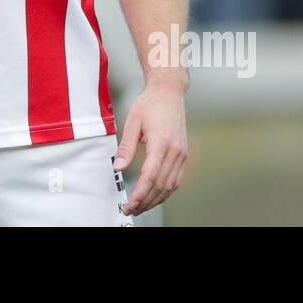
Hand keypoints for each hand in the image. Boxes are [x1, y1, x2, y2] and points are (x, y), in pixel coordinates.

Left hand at [114, 81, 187, 215]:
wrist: (169, 92)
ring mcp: (182, 153)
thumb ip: (126, 147)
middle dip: (146, 202)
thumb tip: (118, 167)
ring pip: (171, 185)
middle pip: (161, 185)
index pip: (150, 177)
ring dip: (156, 199)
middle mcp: (175, 151)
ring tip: (142, 206)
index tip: (129, 205)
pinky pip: (177, 179)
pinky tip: (156, 195)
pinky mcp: (184, 154)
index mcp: (162, 143)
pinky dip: (166, 191)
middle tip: (131, 210)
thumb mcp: (132, 122)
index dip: (139, 195)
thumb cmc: (151, 103)